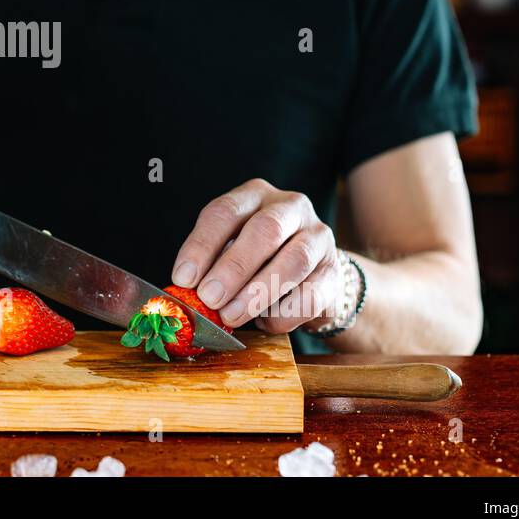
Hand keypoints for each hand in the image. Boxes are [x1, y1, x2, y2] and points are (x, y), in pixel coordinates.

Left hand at [170, 179, 339, 332]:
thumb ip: (211, 264)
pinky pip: (312, 294)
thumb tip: (187, 291)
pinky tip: (264, 322)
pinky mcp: (334, 271)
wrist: (310, 274)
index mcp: (254, 196)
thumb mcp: (230, 250)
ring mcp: (318, 237)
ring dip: (258, 292)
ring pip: (294, 260)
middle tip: (209, 298)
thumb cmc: (258, 259)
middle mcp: (290, 207)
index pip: (225, 212)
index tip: (184, 278)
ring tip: (231, 316)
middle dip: (233, 267)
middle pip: (265, 230)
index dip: (202, 245)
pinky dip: (284, 313)